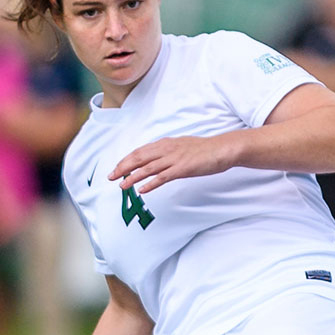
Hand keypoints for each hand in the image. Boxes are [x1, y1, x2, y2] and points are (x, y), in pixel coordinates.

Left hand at [110, 134, 241, 193]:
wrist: (223, 149)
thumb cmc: (206, 150)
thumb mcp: (183, 147)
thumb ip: (170, 151)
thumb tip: (160, 158)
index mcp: (166, 144)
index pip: (140, 151)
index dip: (126, 160)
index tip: (117, 168)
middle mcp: (166, 150)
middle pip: (139, 158)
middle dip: (123, 167)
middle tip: (111, 177)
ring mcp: (174, 159)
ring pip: (147, 168)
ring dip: (132, 177)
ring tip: (122, 185)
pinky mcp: (182, 169)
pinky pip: (162, 177)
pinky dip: (150, 183)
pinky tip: (142, 190)